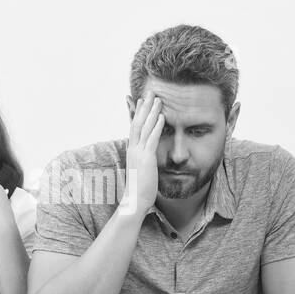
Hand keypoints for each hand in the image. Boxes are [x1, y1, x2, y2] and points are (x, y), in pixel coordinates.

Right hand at [118, 92, 163, 215]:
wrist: (134, 201)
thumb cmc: (140, 189)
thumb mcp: (141, 170)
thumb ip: (144, 160)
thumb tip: (148, 157)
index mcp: (132, 150)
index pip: (134, 127)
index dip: (137, 112)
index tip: (141, 100)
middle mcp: (133, 148)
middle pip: (138, 122)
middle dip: (144, 106)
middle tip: (150, 92)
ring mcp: (139, 152)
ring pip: (144, 127)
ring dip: (152, 112)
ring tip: (158, 99)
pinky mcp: (146, 158)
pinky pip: (152, 138)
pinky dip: (157, 126)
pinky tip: (162, 116)